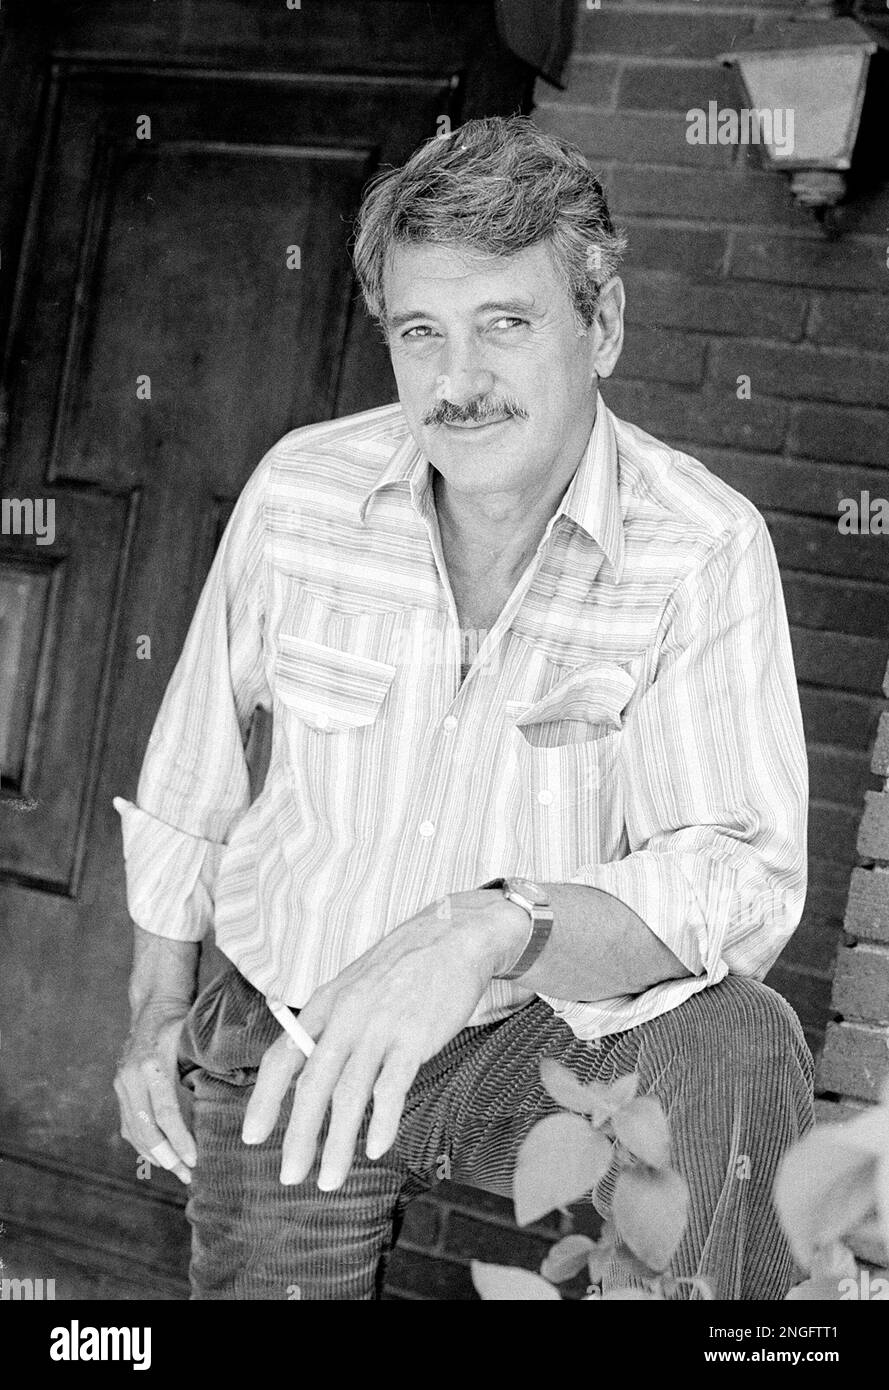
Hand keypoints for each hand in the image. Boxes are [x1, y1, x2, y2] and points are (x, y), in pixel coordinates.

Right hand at [114, 1005, 195, 1183]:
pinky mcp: (119, 1088)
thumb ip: (207, 1065)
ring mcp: (121, 1083)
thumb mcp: (195, 1038)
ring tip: (179, 1171)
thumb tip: (235, 1099)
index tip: (195, 1160)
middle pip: (145, 1128)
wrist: (153, 1005)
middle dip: (167, 1156)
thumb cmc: (182, 1021)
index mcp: (152, 1063)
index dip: (179, 1139)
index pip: (165, 1112)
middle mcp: (131, 1075)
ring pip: (133, 1131)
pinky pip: (128, 1124)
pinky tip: (162, 1156)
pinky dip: (144, 1144)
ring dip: (155, 1155)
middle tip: (188, 1175)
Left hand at [242, 889, 527, 1189]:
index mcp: (326, 1004)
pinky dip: (382, 1122)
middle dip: (298, 1137)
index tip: (252, 1136)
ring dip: (337, 1144)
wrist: (454, 935)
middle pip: (312, 1085)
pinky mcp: (414, 1036)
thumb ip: (333, 1023)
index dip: (265, 1100)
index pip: (284, 1058)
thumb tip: (314, 1069)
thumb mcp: (355, 985)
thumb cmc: (404, 966)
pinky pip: (392, 1087)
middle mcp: (345, 1017)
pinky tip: (375, 1149)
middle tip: (289, 1177)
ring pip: (349, 1095)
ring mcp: (379, 1027)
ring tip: (330, 1181)